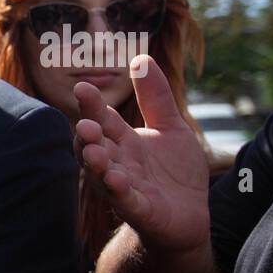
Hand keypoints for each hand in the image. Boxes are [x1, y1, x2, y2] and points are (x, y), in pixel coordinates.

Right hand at [73, 55, 209, 252]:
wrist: (189, 215)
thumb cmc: (174, 172)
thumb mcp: (171, 127)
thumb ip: (155, 97)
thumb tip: (141, 57)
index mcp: (122, 140)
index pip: (102, 119)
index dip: (91, 105)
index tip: (83, 87)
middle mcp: (116, 162)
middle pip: (94, 146)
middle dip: (87, 136)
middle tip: (85, 124)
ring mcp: (123, 187)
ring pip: (102, 174)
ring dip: (95, 164)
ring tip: (93, 152)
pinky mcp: (138, 210)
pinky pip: (124, 200)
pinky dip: (118, 190)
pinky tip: (117, 178)